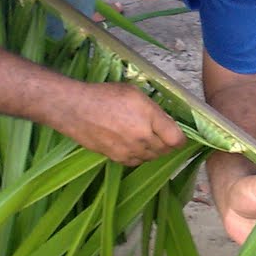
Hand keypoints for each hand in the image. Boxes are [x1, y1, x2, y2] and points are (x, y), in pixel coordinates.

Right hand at [57, 82, 185, 164]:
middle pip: (165, 150)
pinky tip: (131, 144)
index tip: (177, 135)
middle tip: (160, 134)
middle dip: (165, 143)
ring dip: (152, 150)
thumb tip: (167, 122)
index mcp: (149, 117)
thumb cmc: (104, 95)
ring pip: (151, 157)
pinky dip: (137, 155)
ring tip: (143, 137)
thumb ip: (154, 110)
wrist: (75, 109)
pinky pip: (136, 161)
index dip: (180, 138)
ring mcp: (129, 150)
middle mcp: (142, 137)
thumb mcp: (134, 93)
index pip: (176, 139)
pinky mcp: (117, 158)